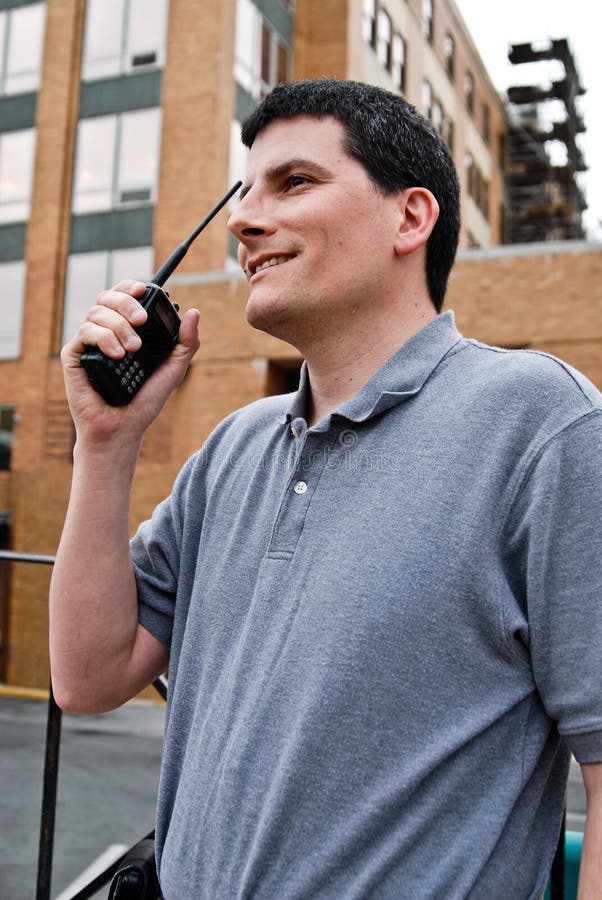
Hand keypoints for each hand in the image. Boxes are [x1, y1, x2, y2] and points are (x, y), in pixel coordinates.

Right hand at [61, 280, 200, 446]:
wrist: (123, 428)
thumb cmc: (146, 401)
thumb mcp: (174, 369)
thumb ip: (186, 342)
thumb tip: (194, 312)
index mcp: (126, 330)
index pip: (123, 296)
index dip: (130, 287)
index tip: (144, 289)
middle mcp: (105, 332)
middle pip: (107, 297)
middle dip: (125, 302)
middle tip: (142, 320)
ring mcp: (88, 343)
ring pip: (96, 312)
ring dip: (118, 325)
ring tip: (133, 349)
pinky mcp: (73, 355)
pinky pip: (84, 332)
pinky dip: (103, 337)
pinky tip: (118, 354)